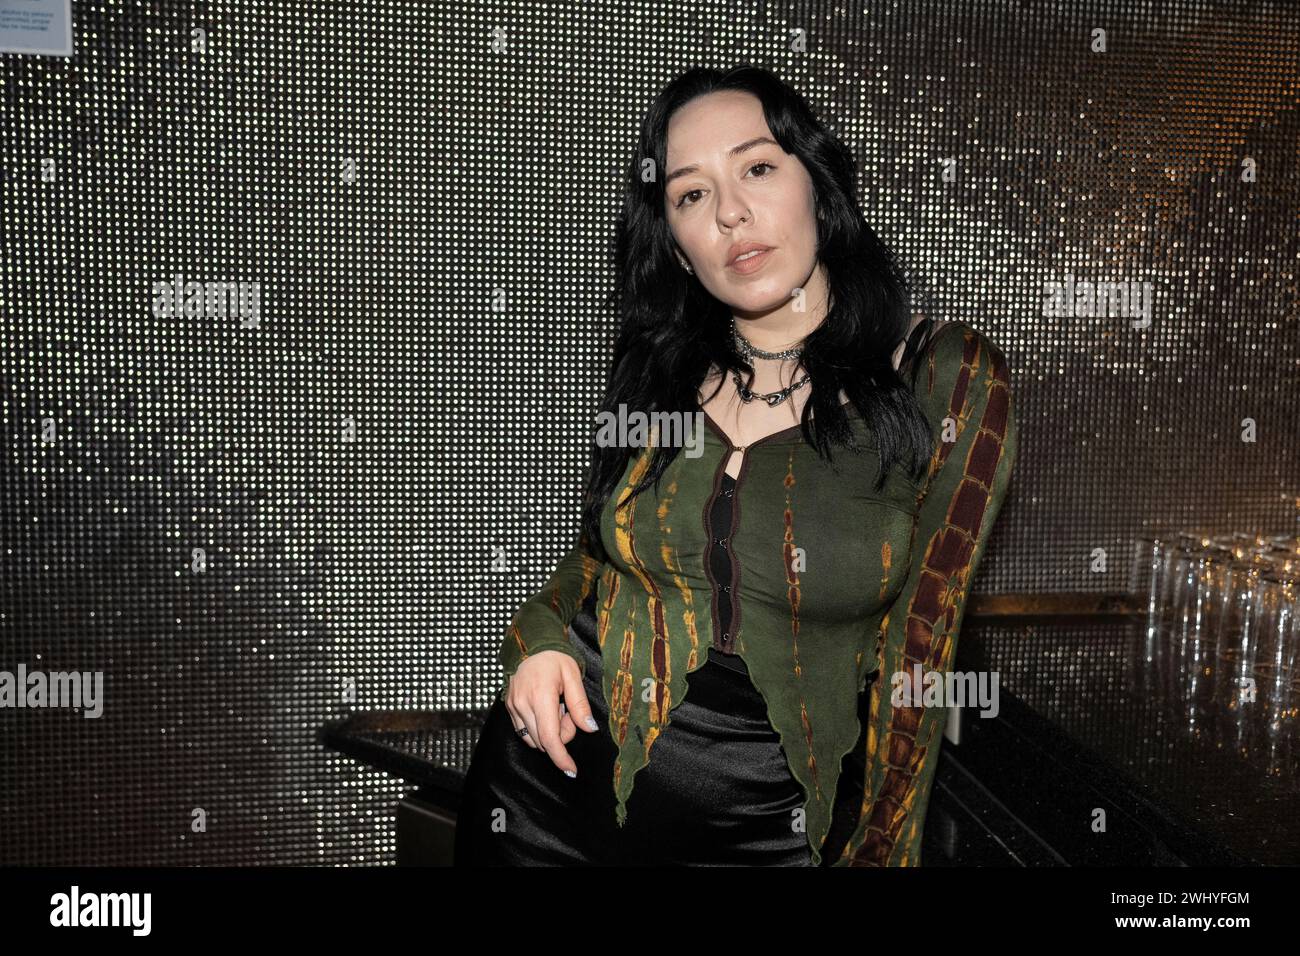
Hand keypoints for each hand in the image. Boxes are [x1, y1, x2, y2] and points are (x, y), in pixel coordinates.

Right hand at [502, 650, 598, 777]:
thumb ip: (580, 704)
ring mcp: (513, 707)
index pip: (550, 737)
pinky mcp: (509, 708)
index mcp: (541, 696)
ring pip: (533, 740)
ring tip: (555, 709)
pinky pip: (524, 732)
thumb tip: (589, 728)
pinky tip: (544, 712)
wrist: (529, 645)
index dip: (561, 758)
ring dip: (548, 734)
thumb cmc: (554, 658)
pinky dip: (538, 730)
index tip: (571, 770)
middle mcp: (523, 704)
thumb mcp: (573, 676)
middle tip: (567, 713)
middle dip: (561, 736)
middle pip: (543, 741)